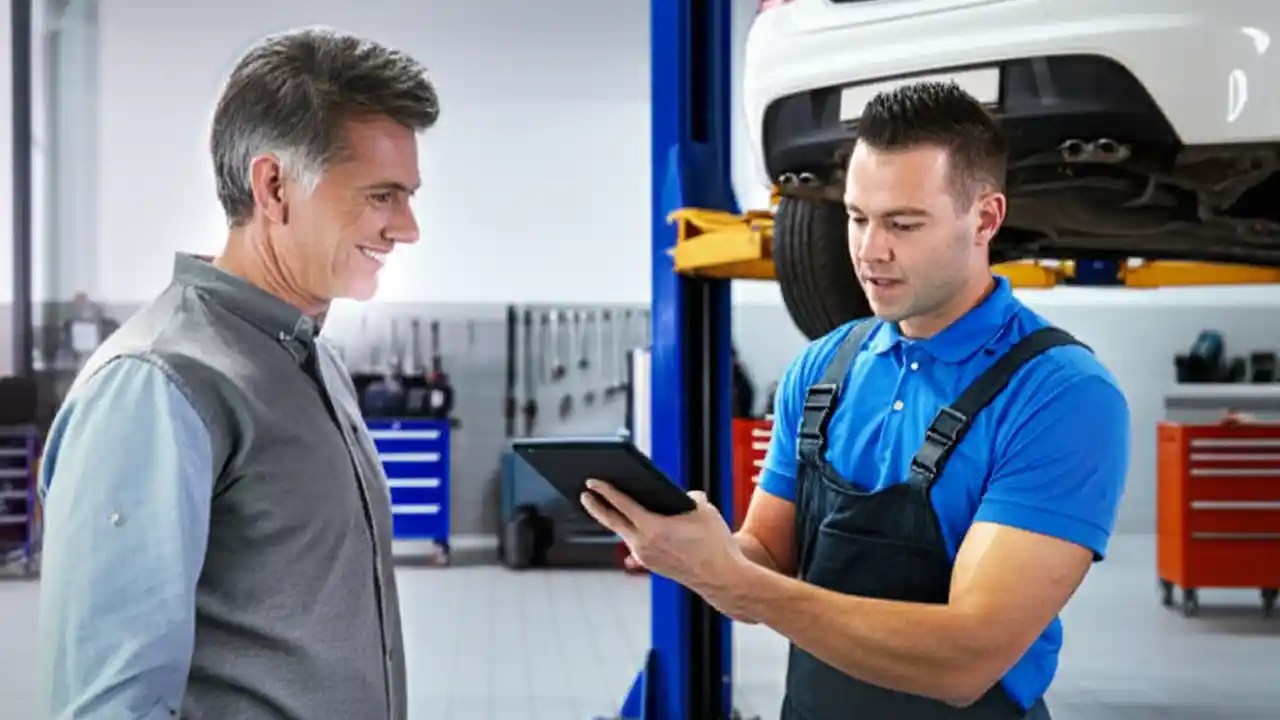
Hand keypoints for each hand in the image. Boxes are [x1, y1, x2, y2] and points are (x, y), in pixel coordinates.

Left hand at [580, 479, 755, 619]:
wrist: (722, 578)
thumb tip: (682, 497)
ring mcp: (645, 557)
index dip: (605, 490)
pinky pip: (634, 543)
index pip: (622, 504)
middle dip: (596, 506)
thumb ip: (689, 497)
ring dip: (612, 519)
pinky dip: (628, 531)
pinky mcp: (651, 565)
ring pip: (622, 533)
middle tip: (584, 493)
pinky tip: (629, 523)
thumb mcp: (704, 511)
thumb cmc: (715, 542)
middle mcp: (643, 544)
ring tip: (602, 506)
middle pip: (612, 522)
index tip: (591, 481)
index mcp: (653, 528)